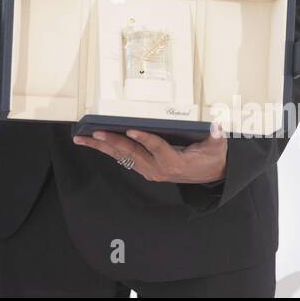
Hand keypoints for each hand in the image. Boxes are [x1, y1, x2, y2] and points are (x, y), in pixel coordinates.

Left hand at [74, 125, 227, 183]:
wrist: (210, 174)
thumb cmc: (212, 156)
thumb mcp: (217, 147)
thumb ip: (216, 137)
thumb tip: (217, 126)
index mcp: (175, 162)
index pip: (157, 147)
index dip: (144, 138)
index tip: (130, 129)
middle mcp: (158, 169)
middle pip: (132, 153)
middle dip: (111, 142)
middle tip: (94, 133)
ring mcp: (150, 171)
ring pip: (122, 157)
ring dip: (101, 147)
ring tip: (81, 138)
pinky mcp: (145, 169)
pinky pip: (124, 158)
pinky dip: (108, 150)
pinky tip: (94, 142)